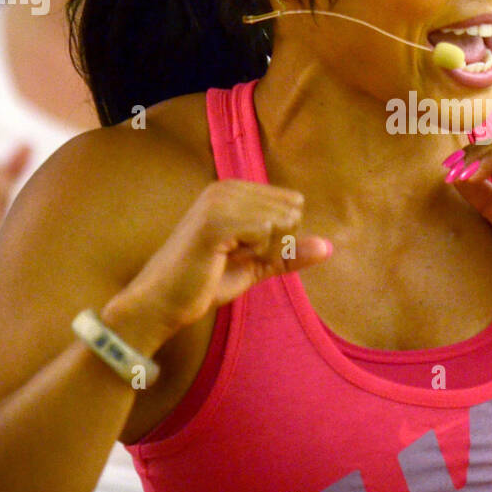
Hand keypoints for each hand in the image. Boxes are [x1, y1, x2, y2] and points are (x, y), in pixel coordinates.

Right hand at [104, 180, 332, 349]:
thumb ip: (290, 253)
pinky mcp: (215, 220)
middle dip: (275, 245)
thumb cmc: (205, 283)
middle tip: (236, 258)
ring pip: (282, 222)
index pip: (293, 205)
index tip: (244, 252)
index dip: (280, 239)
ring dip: (262, 252)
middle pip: (292, 212)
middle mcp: (226, 187)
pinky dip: (254, 254)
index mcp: (234, 190)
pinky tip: (222, 260)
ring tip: (226, 259)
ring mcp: (219, 201)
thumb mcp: (256, 265)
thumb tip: (330, 247)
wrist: (162, 303)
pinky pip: (267, 233)